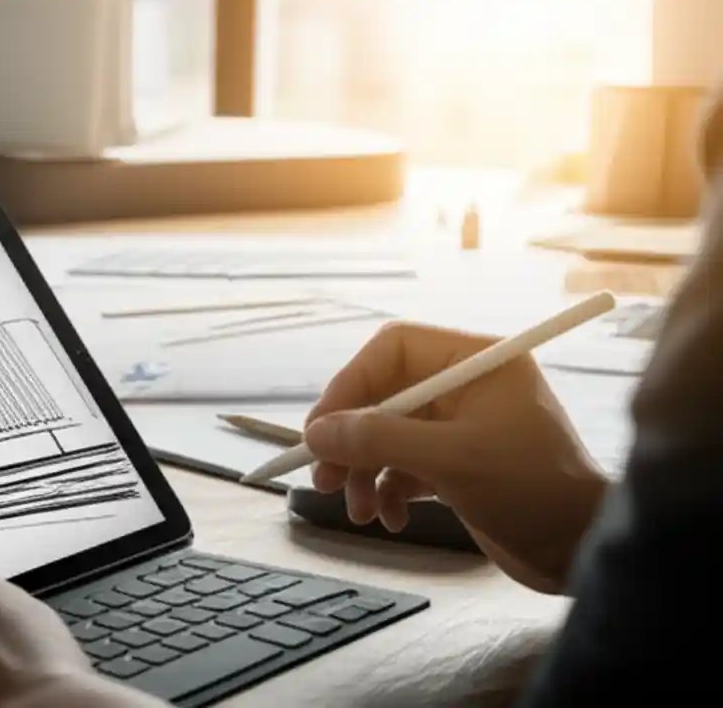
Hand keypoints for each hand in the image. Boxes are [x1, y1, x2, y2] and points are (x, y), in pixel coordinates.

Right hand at [301, 321, 610, 593]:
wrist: (584, 550)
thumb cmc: (531, 489)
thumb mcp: (450, 459)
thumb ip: (379, 440)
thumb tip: (316, 433)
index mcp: (474, 361)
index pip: (391, 350)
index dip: (350, 384)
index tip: (321, 429)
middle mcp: (465, 386)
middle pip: (382, 395)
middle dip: (351, 440)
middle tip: (324, 477)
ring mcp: (460, 426)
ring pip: (386, 436)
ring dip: (363, 473)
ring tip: (358, 511)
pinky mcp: (457, 464)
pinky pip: (402, 467)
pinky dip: (387, 491)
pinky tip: (391, 518)